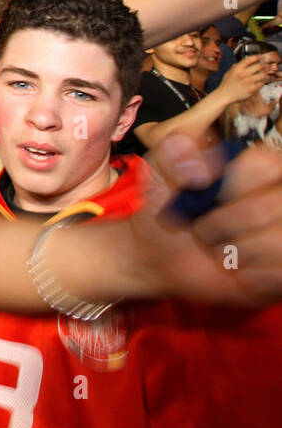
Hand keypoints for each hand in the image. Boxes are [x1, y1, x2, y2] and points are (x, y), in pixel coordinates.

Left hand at [129, 134, 281, 302]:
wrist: (157, 253)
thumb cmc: (164, 206)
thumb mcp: (157, 169)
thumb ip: (173, 151)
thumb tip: (200, 170)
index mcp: (256, 165)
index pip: (266, 165)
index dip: (233, 183)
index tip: (205, 191)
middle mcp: (277, 197)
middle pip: (272, 207)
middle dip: (225, 223)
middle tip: (202, 229)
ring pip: (279, 242)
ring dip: (237, 251)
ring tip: (219, 248)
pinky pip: (279, 272)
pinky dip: (250, 276)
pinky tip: (235, 269)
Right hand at [221, 54, 269, 103]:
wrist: (225, 95)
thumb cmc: (226, 84)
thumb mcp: (229, 73)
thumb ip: (235, 67)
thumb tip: (241, 63)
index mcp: (237, 69)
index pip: (249, 59)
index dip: (256, 57)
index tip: (260, 57)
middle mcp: (243, 74)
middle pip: (259, 66)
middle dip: (263, 65)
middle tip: (265, 66)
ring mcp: (248, 81)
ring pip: (263, 75)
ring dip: (265, 74)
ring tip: (264, 74)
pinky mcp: (252, 89)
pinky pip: (262, 83)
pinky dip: (262, 82)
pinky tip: (260, 82)